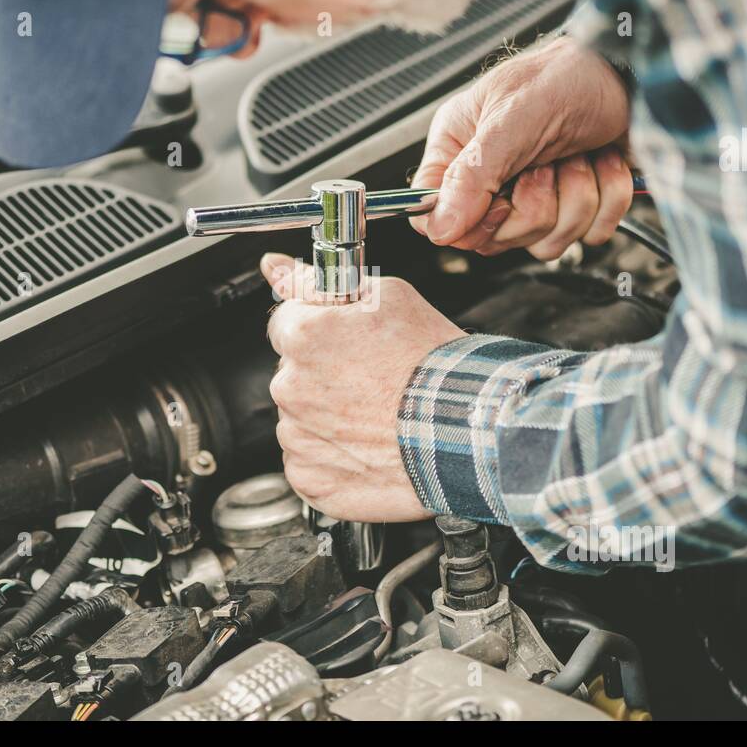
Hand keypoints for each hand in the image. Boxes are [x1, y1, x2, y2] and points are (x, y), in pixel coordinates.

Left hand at [261, 253, 464, 521]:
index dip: (321, 330)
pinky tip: (368, 446)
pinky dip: (332, 458)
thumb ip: (318, 283)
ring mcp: (299, 438)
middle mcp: (290, 387)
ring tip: (377, 415)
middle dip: (324, 374)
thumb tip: (278, 267)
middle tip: (374, 380)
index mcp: (303, 336)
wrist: (468, 431)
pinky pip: (309, 462)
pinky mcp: (311, 479)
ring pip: (301, 419)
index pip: (286, 323)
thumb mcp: (384, 297)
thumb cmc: (434, 367)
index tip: (348, 343)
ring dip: (328, 418)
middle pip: (294, 373)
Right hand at [412, 36, 632, 259]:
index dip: (469, 223)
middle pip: (494, 240)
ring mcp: (533, 197)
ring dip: (577, 198)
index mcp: (459, 150)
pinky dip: (607, 199)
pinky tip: (603, 163)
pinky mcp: (574, 207)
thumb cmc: (570, 75)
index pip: (434, 218)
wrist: (634, 75)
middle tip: (548, 161)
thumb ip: (473, 174)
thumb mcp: (514, 117)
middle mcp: (491, 179)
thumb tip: (440, 228)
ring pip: (544, 244)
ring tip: (579, 155)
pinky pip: (588, 237)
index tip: (500, 200)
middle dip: (537, 204)